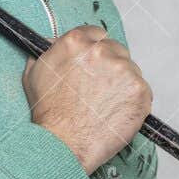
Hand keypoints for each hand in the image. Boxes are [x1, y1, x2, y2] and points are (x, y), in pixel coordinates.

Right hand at [23, 24, 152, 174]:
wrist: (64, 143)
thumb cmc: (49, 114)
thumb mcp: (35, 74)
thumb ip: (49, 53)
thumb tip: (54, 44)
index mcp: (77, 42)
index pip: (97, 34)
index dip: (96, 50)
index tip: (95, 63)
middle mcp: (102, 51)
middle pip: (117, 51)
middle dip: (110, 67)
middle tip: (100, 88)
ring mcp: (124, 70)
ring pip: (131, 71)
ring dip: (122, 84)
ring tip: (106, 104)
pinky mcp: (140, 90)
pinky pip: (142, 91)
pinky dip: (133, 101)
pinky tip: (117, 112)